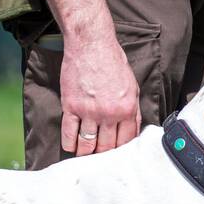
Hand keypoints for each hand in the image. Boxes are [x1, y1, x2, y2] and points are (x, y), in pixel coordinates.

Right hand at [59, 34, 140, 155]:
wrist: (91, 44)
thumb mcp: (132, 87)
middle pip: (107, 146)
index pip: (126, 141)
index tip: (117, 156)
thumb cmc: (113, 62)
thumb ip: (133, 111)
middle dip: (104, 155)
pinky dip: (70, 144)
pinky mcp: (71, 106)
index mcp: (126, 109)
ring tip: (85, 156)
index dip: (121, 151)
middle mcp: (108, 114)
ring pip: (88, 143)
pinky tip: (71, 147)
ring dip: (86, 153)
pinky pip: (69, 133)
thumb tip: (133, 131)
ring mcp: (88, 111)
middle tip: (100, 160)